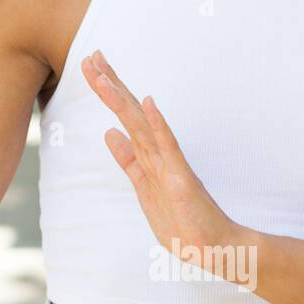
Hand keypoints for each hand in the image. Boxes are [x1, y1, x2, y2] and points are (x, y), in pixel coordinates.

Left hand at [81, 49, 236, 262]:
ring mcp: (169, 163)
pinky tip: (148, 102)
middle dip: (108, 85)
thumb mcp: (144, 187)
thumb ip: (128, 160)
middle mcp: (157, 152)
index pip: (123, 116)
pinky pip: (167, 146)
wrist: (213, 247)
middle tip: (90, 56)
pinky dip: (157, 124)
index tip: (92, 67)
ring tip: (105, 74)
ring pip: (141, 124)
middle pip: (128, 112)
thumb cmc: (181, 220)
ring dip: (121, 98)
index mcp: (147, 154)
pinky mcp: (180, 177)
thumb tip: (109, 134)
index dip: (108, 92)